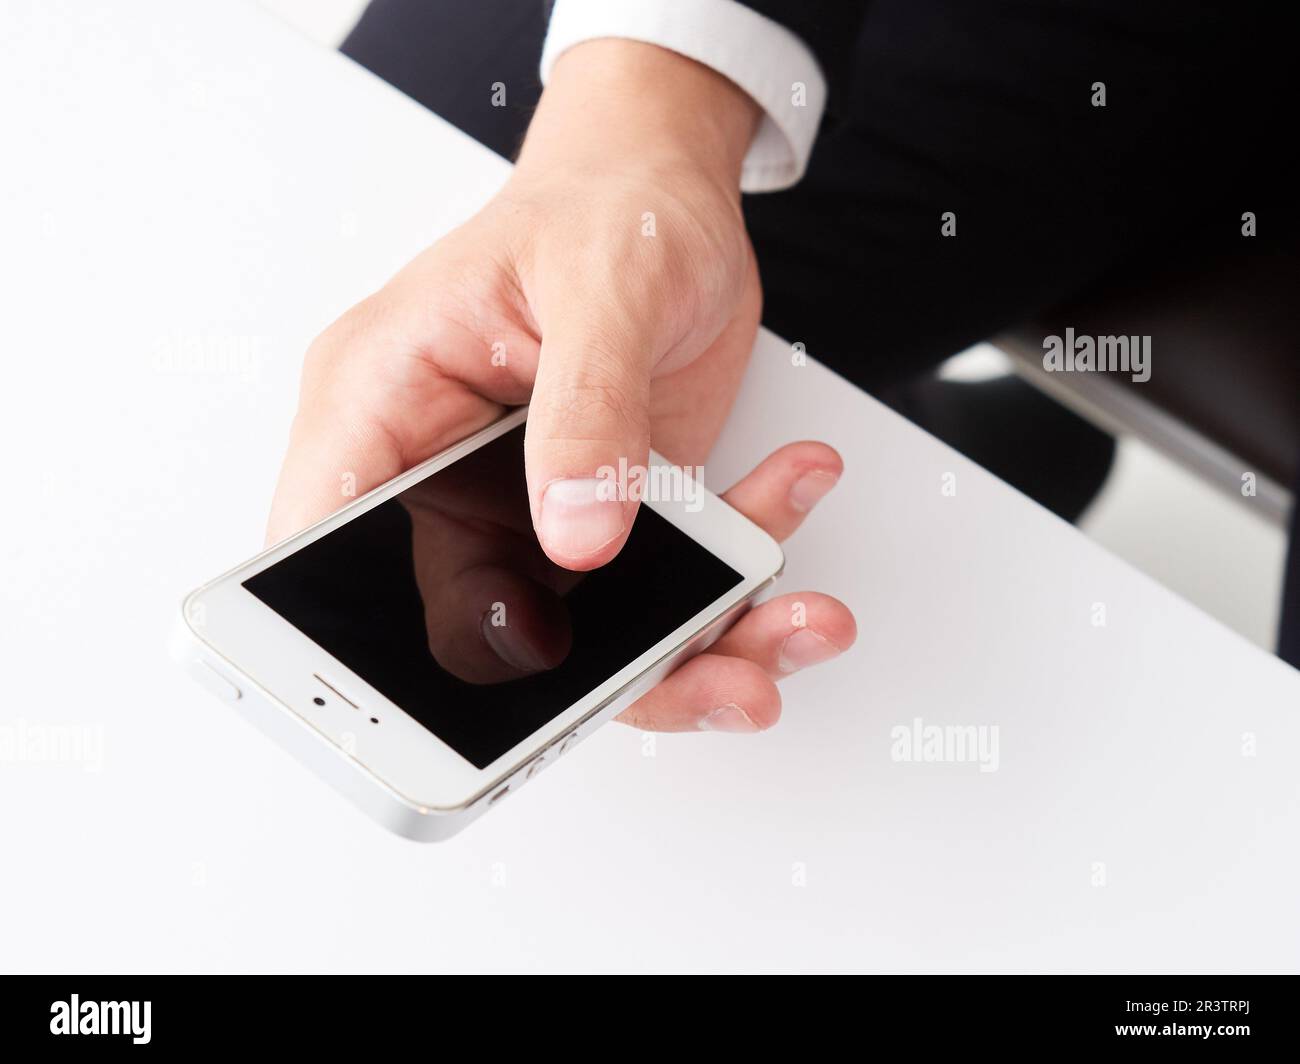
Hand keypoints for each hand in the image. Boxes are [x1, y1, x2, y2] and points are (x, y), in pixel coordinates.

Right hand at [267, 39, 855, 730]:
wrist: (670, 188)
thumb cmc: (603, 203)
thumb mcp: (600, 287)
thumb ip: (587, 414)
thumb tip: (580, 535)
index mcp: (385, 406)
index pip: (330, 545)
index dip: (373, 651)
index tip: (480, 705)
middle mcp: (447, 474)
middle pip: (483, 629)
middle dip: (614, 676)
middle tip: (723, 677)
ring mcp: (532, 506)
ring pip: (593, 632)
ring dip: (706, 638)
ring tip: (795, 622)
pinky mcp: (610, 512)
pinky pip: (666, 585)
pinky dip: (745, 569)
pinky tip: (788, 495)